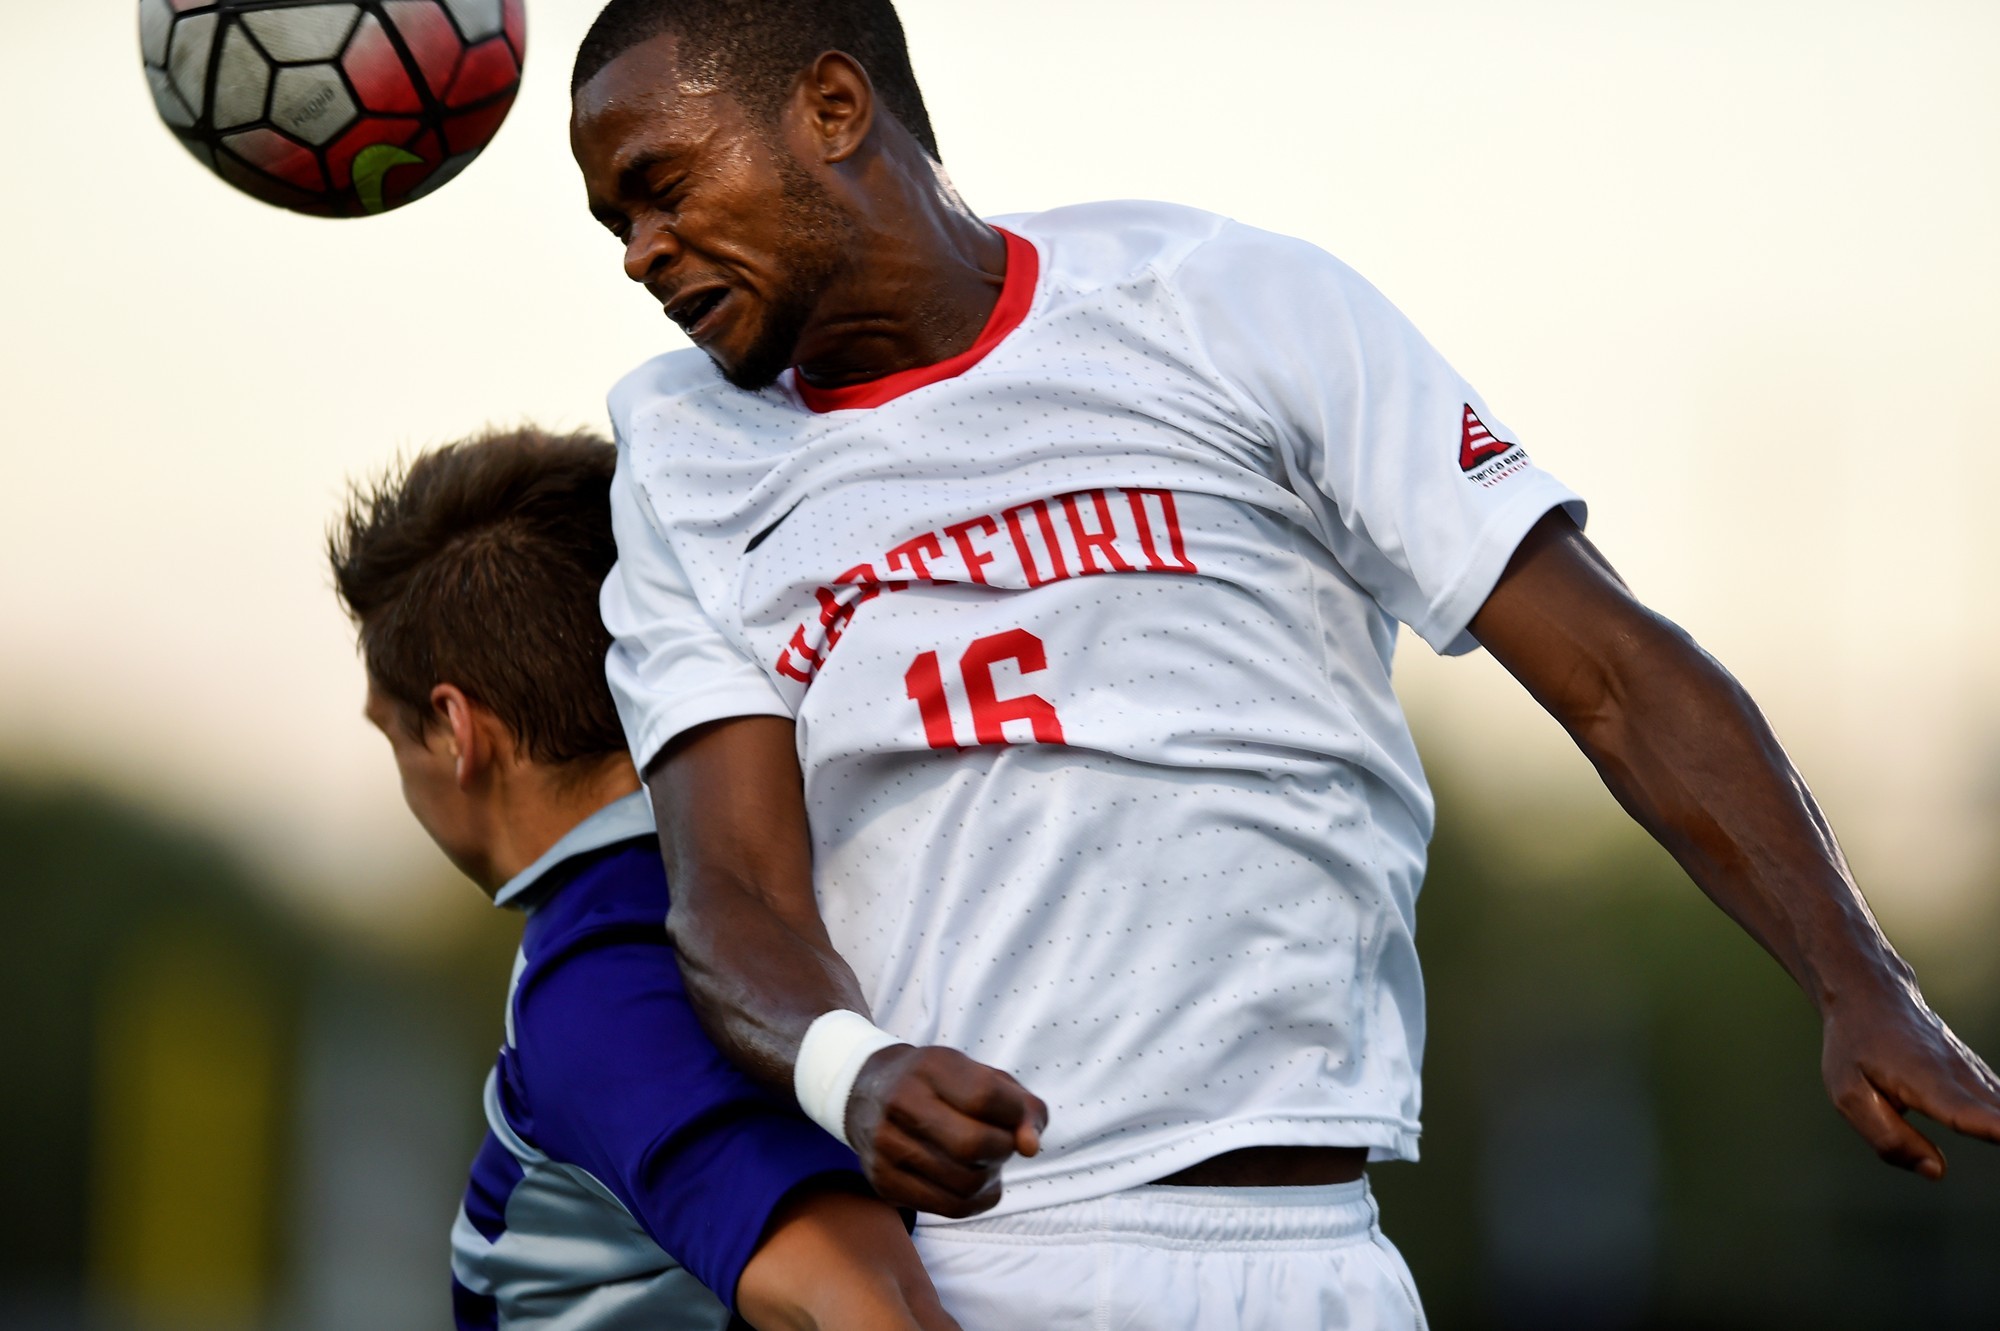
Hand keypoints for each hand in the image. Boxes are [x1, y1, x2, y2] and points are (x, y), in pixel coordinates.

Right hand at [844, 1044, 1048, 1216]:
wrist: (867, 1091)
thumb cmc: (941, 1085)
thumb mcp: (981, 1076)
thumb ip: (1021, 1106)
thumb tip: (1030, 1147)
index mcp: (930, 1067)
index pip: (985, 1097)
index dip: (1015, 1114)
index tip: (1016, 1116)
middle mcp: (901, 1103)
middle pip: (973, 1145)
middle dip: (1002, 1149)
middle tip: (1001, 1142)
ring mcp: (888, 1145)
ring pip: (965, 1184)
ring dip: (991, 1177)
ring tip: (987, 1161)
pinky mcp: (884, 1181)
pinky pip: (950, 1208)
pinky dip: (978, 1201)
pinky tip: (978, 1183)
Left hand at [1821, 976, 1999, 1178]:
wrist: (1870, 994)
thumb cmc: (1855, 1046)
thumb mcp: (1849, 1094)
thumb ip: (1889, 1137)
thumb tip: (1936, 1172)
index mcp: (1923, 1080)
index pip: (1964, 1111)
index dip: (1992, 1127)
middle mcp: (1958, 1074)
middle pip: (1998, 1112)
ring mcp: (1973, 1071)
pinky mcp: (1979, 1074)